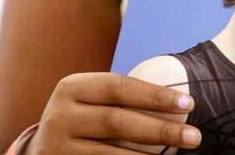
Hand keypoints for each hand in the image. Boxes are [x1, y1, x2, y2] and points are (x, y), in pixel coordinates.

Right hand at [25, 72, 201, 153]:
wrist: (40, 148)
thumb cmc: (84, 116)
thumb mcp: (93, 99)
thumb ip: (123, 97)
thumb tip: (180, 102)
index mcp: (72, 87)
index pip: (121, 87)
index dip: (156, 95)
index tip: (190, 104)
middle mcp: (59, 115)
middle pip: (118, 122)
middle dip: (161, 130)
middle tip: (195, 137)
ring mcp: (55, 147)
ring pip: (110, 154)